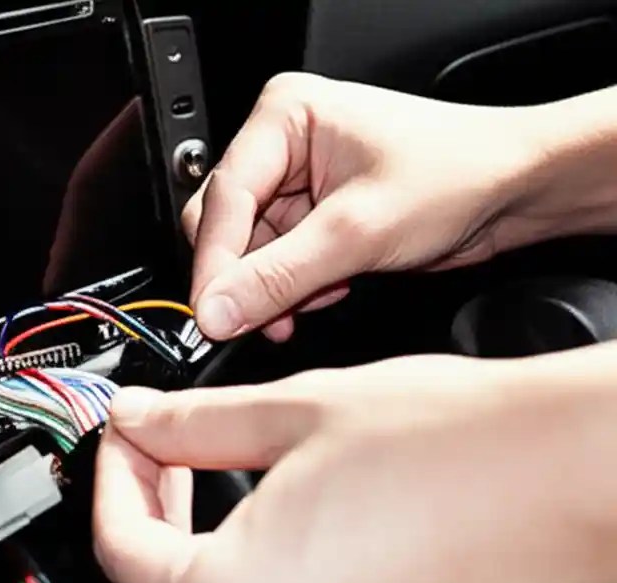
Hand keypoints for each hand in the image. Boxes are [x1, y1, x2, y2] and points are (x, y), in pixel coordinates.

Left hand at [92, 346, 616, 582]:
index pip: (121, 552)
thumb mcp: (298, 414)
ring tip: (242, 501)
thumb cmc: (473, 454)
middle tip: (170, 462)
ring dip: (223, 573)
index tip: (128, 442)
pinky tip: (315, 554)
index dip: (114, 482)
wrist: (600, 491)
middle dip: (158, 529)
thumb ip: (191, 428)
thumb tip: (141, 423)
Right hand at [185, 73, 553, 341]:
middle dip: (247, 276)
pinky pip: (278, 260)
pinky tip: (330, 288)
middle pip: (227, 224)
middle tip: (257, 317)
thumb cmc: (461, 173)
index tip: (212, 314)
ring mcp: (298, 179)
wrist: (520, 189)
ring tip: (318, 296)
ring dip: (277, 286)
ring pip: (251, 250)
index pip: (223, 198)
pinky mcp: (314, 213)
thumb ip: (279, 277)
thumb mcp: (359, 232)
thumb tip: (218, 310)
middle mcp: (284, 142)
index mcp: (284, 116)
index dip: (215, 263)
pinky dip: (296, 286)